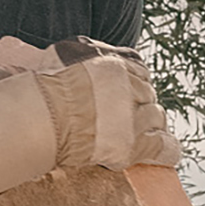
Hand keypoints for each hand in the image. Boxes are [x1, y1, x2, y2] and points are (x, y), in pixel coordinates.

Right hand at [0, 46, 173, 188]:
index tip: (128, 93)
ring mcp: (133, 116)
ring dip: (150, 127)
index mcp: (112, 62)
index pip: (138, 68)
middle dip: (141, 105)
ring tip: (140, 135)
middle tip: (127, 118)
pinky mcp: (134, 145)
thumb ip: (68, 55)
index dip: (134, 83)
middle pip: (148, 94)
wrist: (37, 119)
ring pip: (156, 118)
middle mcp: (129, 85)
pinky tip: (169, 155)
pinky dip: (168, 152)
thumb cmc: (35, 90)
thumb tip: (47, 50)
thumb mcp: (52, 56)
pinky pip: (163, 148)